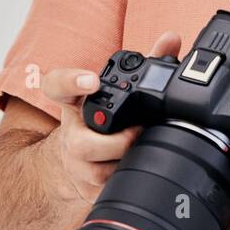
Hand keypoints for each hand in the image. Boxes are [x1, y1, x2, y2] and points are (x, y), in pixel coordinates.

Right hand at [39, 30, 182, 204]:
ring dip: (128, 162)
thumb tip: (172, 39)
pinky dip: (129, 180)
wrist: (78, 157)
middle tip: (139, 133)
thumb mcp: (120, 88)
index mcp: (76, 103)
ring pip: (99, 171)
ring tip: (146, 151)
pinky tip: (143, 171)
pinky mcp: (87, 189)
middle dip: (116, 142)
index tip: (92, 79)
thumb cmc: (107, 117)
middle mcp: (71, 134)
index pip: (58, 86)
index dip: (72, 81)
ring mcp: (76, 164)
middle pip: (81, 143)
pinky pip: (108, 190)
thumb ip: (148, 61)